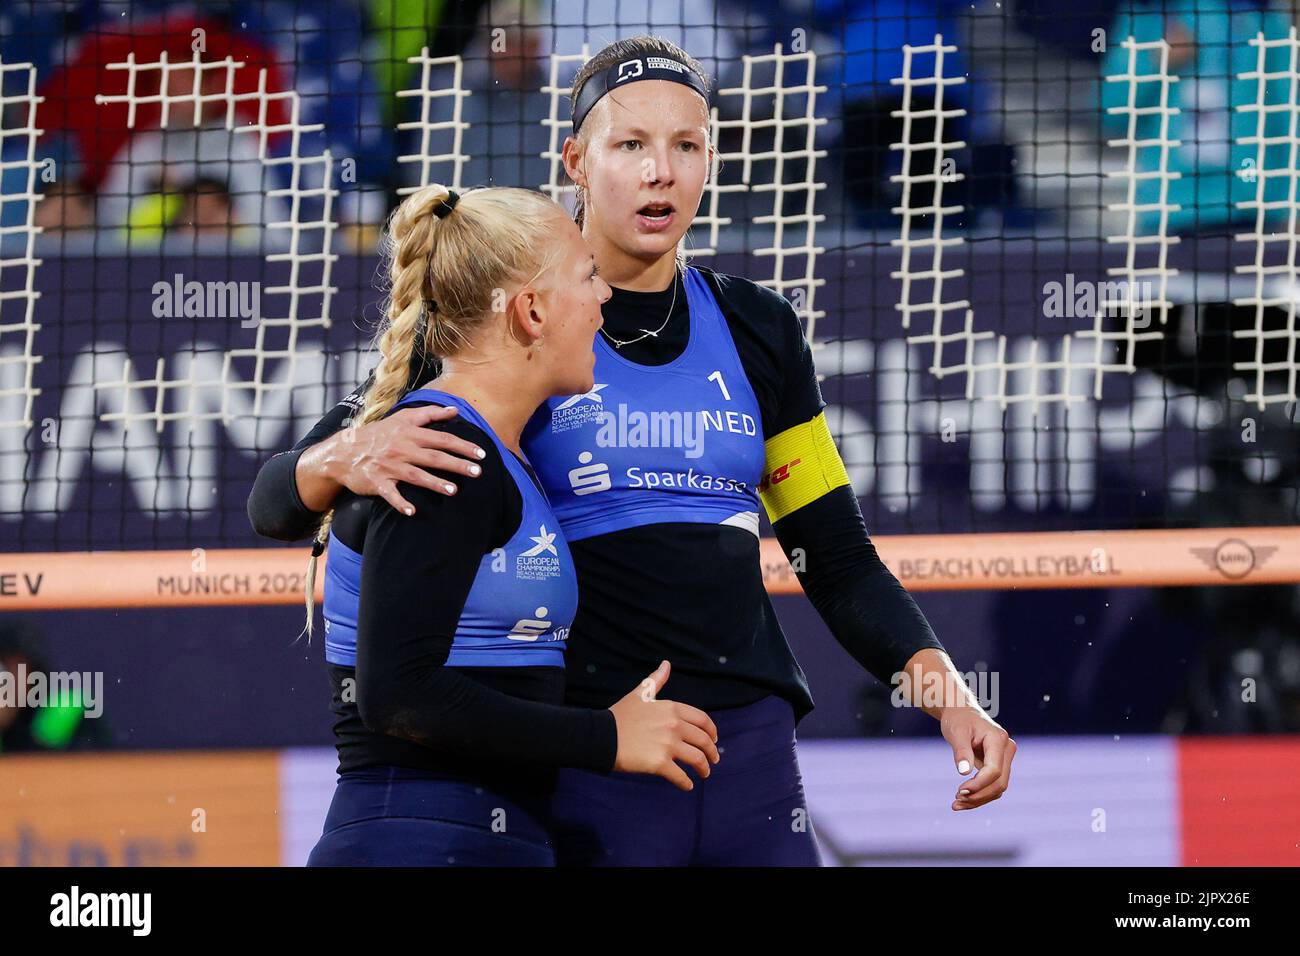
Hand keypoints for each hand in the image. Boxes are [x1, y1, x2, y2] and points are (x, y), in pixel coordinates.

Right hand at [312, 405, 486, 514]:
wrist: (344, 450)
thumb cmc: (379, 434)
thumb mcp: (402, 417)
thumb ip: (429, 413)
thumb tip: (455, 410)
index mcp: (409, 433)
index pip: (442, 438)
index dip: (463, 445)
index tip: (481, 453)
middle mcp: (401, 448)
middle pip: (433, 456)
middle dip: (456, 464)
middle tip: (478, 472)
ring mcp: (389, 466)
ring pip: (415, 475)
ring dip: (435, 483)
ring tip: (454, 491)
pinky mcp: (377, 482)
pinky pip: (390, 494)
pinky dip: (400, 503)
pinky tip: (412, 512)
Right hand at [609, 660, 720, 791]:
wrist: (601, 736)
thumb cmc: (620, 715)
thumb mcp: (640, 694)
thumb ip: (656, 681)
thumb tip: (666, 664)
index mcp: (672, 708)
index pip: (702, 720)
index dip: (712, 731)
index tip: (714, 740)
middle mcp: (674, 725)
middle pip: (703, 740)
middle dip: (712, 752)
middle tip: (713, 760)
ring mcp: (667, 745)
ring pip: (697, 759)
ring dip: (704, 768)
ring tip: (704, 773)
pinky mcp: (659, 763)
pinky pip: (680, 776)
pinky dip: (686, 783)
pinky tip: (687, 786)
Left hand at [941, 704, 1016, 810]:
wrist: (961, 711)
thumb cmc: (958, 719)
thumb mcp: (956, 733)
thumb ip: (961, 751)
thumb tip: (964, 772)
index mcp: (998, 739)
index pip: (994, 770)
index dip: (979, 785)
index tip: (960, 792)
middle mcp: (1007, 749)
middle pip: (999, 782)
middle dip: (979, 796)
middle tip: (956, 802)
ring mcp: (1005, 758)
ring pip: (998, 787)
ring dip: (979, 799)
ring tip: (956, 804)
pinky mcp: (1000, 764)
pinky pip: (993, 784)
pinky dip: (980, 794)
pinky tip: (964, 801)